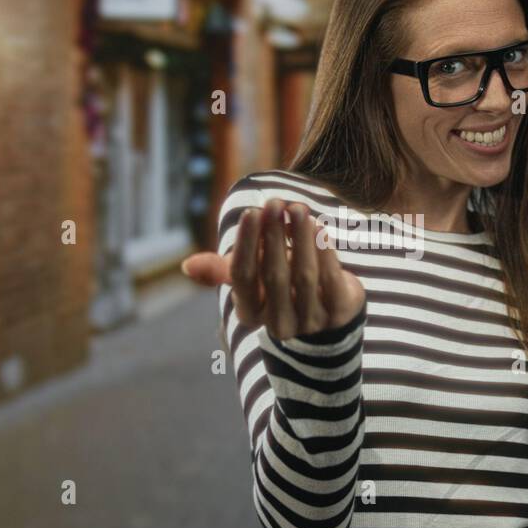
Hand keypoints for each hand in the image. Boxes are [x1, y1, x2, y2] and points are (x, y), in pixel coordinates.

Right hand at [181, 199, 365, 339]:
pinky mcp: (340, 313)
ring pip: (305, 275)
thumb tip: (187, 265)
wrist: (326, 316)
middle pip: (274, 275)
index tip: (250, 212)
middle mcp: (280, 324)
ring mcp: (312, 321)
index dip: (246, 244)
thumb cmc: (279, 287)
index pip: (244, 278)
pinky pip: (331, 278)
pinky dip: (324, 250)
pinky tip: (317, 227)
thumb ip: (223, 270)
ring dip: (300, 237)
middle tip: (274, 202)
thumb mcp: (251, 279)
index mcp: (251, 314)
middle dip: (273, 235)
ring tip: (297, 208)